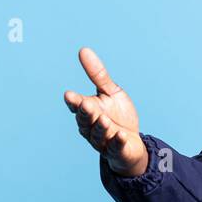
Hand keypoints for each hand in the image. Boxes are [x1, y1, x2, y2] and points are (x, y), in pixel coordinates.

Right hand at [63, 47, 148, 175]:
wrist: (132, 142)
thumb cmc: (118, 115)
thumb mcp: (111, 92)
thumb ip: (97, 75)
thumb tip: (83, 50)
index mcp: (87, 111)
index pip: (77, 106)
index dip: (73, 102)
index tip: (69, 95)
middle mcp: (91, 127)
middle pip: (85, 120)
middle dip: (86, 113)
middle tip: (86, 104)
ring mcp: (102, 141)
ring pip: (98, 135)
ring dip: (101, 127)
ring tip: (104, 120)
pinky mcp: (116, 151)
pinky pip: (115, 147)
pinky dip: (117, 142)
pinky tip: (121, 134)